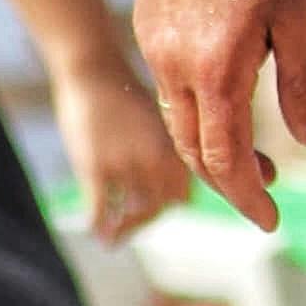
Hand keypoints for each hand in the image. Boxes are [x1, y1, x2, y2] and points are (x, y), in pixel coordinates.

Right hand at [53, 52, 193, 241]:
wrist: (92, 68)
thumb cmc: (130, 90)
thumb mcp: (163, 113)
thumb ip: (179, 142)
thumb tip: (214, 159)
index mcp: (177, 144)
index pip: (185, 188)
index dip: (177, 201)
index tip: (167, 209)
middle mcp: (157, 157)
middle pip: (165, 204)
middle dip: (149, 217)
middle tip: (136, 223)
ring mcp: (126, 164)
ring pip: (136, 211)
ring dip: (127, 228)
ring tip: (116, 237)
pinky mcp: (95, 168)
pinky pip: (101, 209)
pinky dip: (101, 226)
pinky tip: (99, 235)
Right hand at [134, 0, 305, 230]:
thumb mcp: (301, 16)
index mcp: (215, 71)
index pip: (224, 160)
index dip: (247, 197)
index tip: (272, 220)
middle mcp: (174, 67)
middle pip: (194, 149)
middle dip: (228, 179)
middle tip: (268, 186)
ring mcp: (154, 45)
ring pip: (177, 118)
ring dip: (211, 144)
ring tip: (253, 148)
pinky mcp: (148, 24)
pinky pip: (168, 83)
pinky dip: (196, 107)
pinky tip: (228, 91)